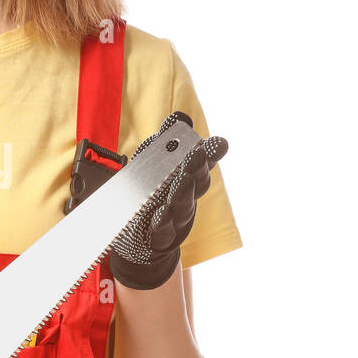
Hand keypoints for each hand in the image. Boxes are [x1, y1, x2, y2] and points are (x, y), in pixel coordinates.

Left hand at [108, 112, 228, 289]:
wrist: (139, 240)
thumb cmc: (148, 196)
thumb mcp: (150, 166)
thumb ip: (163, 143)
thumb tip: (179, 116)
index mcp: (187, 179)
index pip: (202, 165)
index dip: (211, 154)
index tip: (219, 143)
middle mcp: (186, 198)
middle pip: (196, 184)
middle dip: (197, 168)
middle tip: (198, 154)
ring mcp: (176, 219)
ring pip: (182, 206)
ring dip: (183, 192)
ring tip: (182, 179)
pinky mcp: (161, 238)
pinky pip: (163, 229)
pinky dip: (163, 221)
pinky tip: (162, 211)